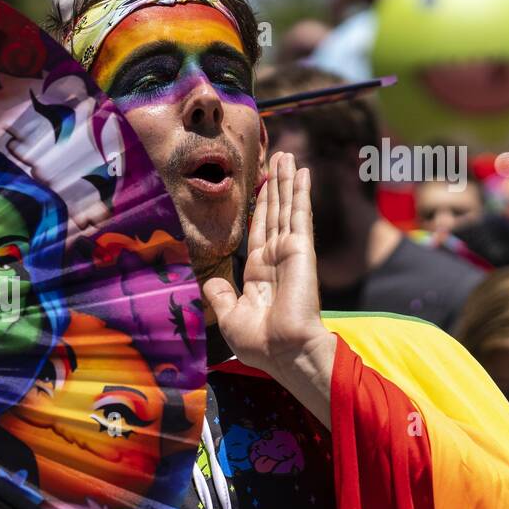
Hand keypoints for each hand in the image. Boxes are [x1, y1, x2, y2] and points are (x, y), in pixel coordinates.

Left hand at [203, 152, 331, 374]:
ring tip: (287, 155)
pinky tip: (301, 171)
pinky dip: (299, 191)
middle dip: (274, 187)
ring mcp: (290, 252)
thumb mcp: (229, 316)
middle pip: (273, 213)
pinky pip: (299, 214)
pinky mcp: (301, 249)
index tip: (259, 188)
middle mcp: (276, 259)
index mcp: (259, 274)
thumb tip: (208, 282)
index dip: (258, 209)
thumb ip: (221, 295)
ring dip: (287, 180)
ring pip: (286, 208)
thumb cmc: (259, 343)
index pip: (258, 232)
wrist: (283, 352)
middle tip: (276, 159)